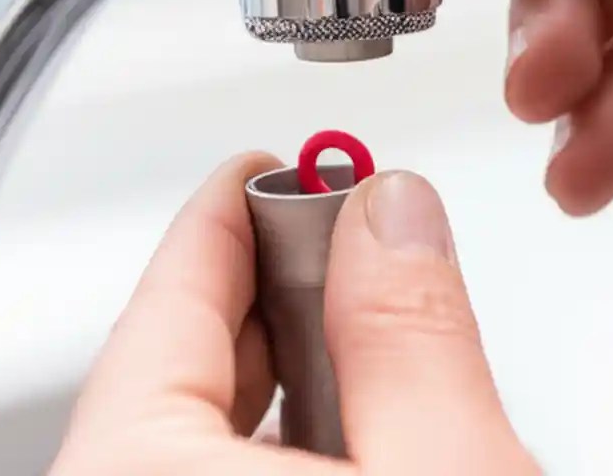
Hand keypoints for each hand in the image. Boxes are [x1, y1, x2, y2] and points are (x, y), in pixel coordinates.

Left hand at [48, 153, 538, 474]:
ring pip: (191, 445)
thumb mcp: (448, 473)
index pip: (164, 304)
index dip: (228, 215)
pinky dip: (279, 453)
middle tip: (338, 239)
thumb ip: (414, 333)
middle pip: (174, 373)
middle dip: (272, 295)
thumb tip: (395, 217)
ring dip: (284, 384)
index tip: (260, 167)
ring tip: (360, 346)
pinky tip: (348, 446)